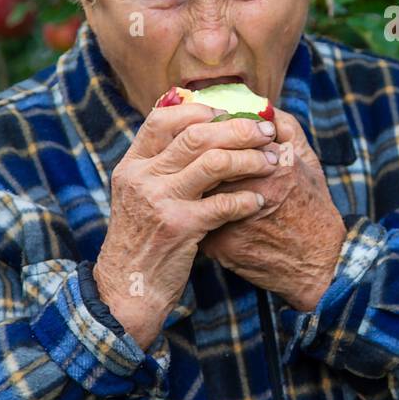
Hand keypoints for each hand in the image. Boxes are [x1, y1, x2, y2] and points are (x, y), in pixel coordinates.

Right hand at [93, 97, 281, 349]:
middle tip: (266, 131)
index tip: (227, 112)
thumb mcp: (139, 196)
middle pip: (196, 135)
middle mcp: (142, 177)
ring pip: (214, 163)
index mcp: (131, 165)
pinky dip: (247, 199)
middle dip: (238, 129)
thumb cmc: (142, 240)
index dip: (198, 110)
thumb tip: (199, 130)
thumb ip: (161, 166)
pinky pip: (223, 203)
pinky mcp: (179, 227)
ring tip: (271, 161)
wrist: (127, 289)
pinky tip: (260, 201)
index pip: (161, 119)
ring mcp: (159, 201)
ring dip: (250, 158)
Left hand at [200, 108, 347, 312]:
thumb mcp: (307, 160)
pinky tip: (199, 208)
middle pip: (206, 162)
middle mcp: (252, 190)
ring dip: (191, 182)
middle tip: (197, 156)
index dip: (214, 132)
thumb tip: (258, 105)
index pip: (226, 136)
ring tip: (196, 180)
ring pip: (194, 188)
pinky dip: (192, 210)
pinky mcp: (220, 244)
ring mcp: (233, 219)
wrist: (318, 262)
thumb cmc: (313, 207)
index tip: (212, 132)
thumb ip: (285, 126)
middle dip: (198, 156)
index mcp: (275, 165)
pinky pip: (193, 216)